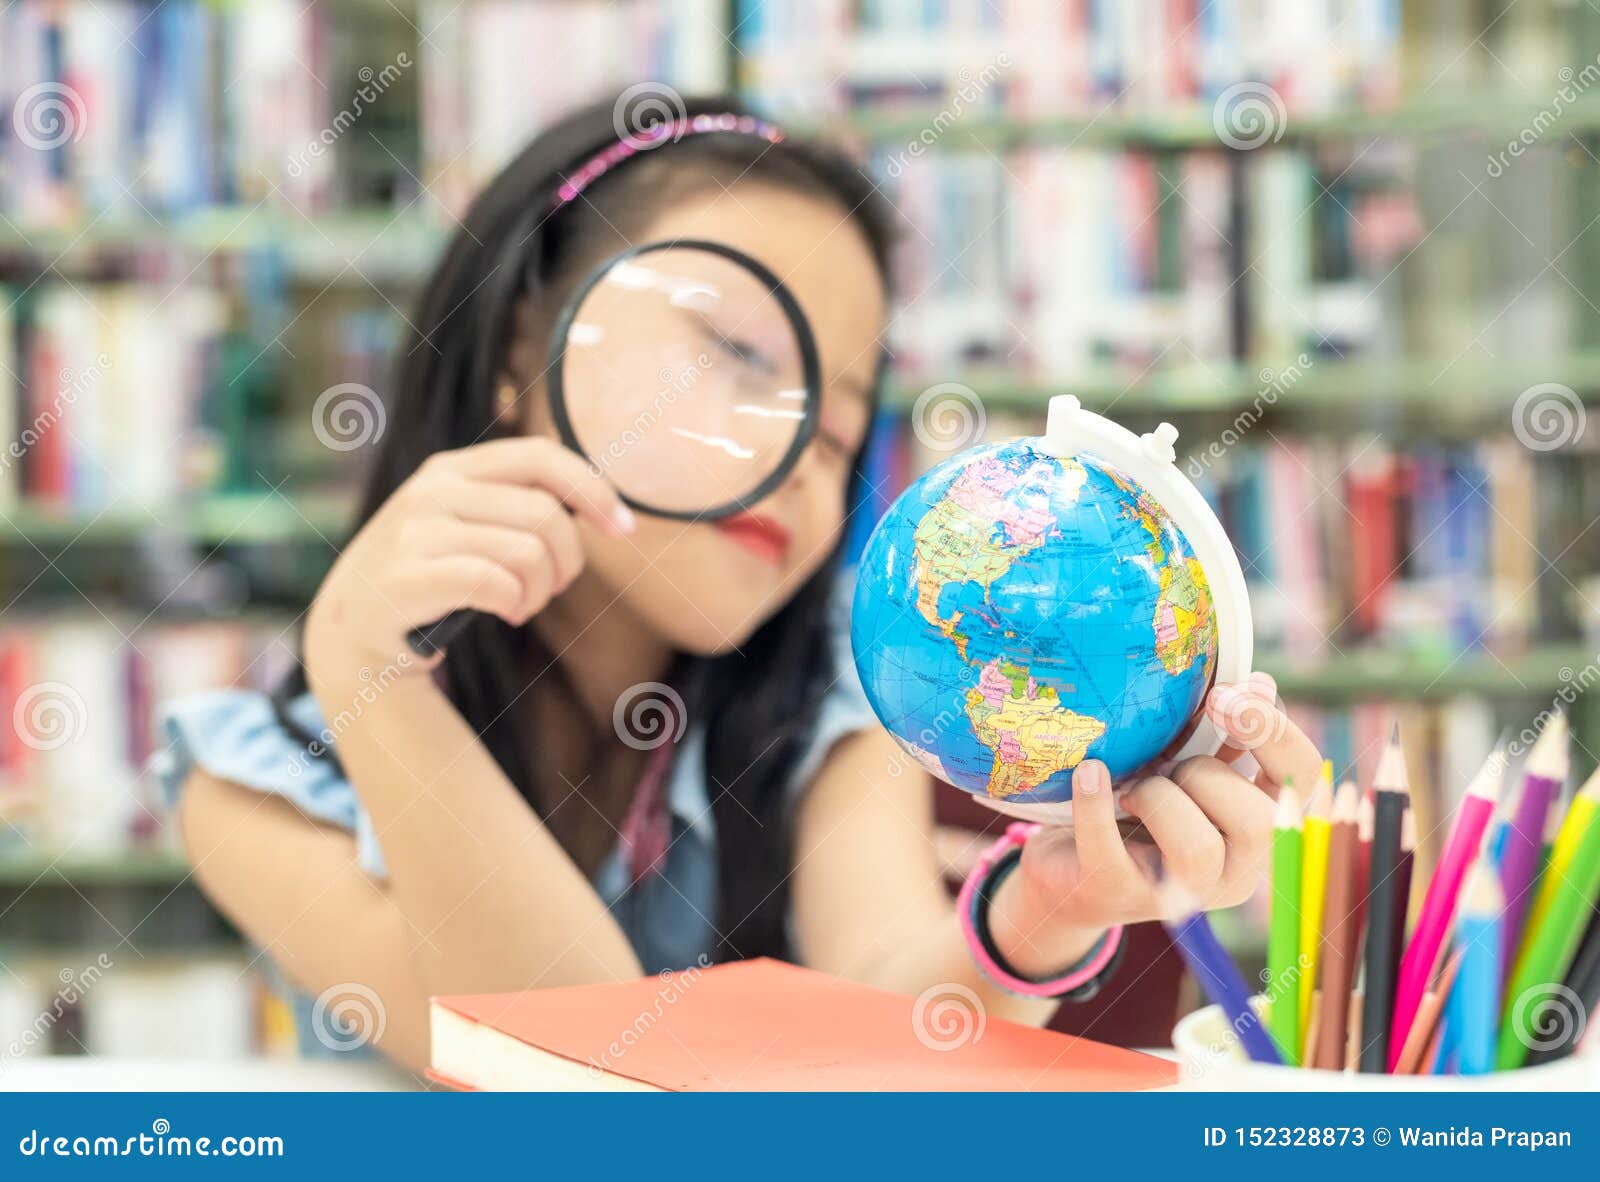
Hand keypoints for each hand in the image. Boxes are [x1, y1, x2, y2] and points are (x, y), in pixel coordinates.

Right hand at [305, 437, 634, 687]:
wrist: (352, 632)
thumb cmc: (432, 577)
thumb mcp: (466, 524)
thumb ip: (516, 504)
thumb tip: (602, 506)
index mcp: (452, 468)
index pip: (540, 456)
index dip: (593, 489)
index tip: (624, 528)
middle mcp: (431, 489)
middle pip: (545, 514)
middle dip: (567, 562)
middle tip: (550, 589)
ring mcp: (415, 531)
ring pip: (527, 552)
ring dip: (540, 591)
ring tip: (521, 605)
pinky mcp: (406, 577)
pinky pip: (495, 582)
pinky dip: (514, 604)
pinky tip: (504, 613)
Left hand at [990, 674, 1320, 973]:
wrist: (1072, 864)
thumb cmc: (1142, 802)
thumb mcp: (1186, 765)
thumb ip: (1225, 734)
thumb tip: (1260, 684)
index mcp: (1262, 826)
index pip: (1301, 778)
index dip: (1271, 731)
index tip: (1221, 697)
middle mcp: (1236, 871)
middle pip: (1256, 822)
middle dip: (1204, 774)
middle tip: (1167, 766)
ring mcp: (1181, 893)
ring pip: (1197, 850)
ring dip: (1159, 797)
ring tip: (1132, 788)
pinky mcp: (1120, 896)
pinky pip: (1110, 854)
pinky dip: (1095, 806)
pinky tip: (1090, 773)